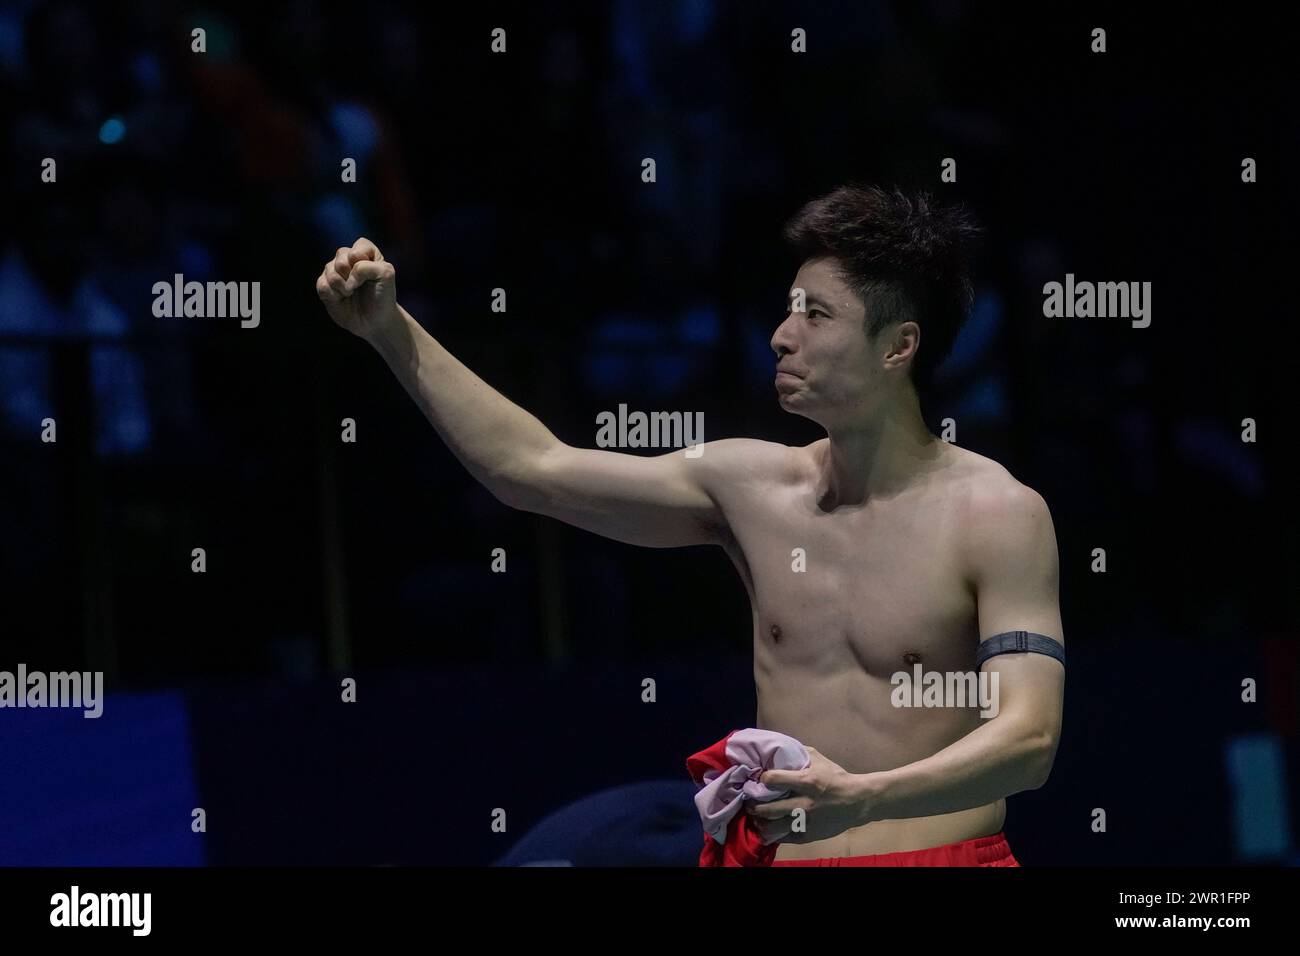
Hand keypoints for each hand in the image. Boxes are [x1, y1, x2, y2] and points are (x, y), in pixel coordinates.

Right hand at [315, 237, 398, 340]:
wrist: (375, 321)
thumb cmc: (382, 296)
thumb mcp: (386, 275)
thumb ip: (367, 267)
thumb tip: (346, 278)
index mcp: (365, 251)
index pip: (358, 248)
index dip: (363, 263)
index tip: (372, 276)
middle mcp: (347, 258)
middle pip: (341, 259)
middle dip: (352, 276)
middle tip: (360, 286)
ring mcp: (334, 271)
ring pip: (330, 271)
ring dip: (344, 288)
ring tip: (351, 293)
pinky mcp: (324, 285)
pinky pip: (323, 285)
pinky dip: (334, 295)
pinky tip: (341, 298)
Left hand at [747, 746, 868, 844]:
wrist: (858, 802)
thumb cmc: (837, 778)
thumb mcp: (819, 760)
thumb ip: (799, 753)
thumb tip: (779, 748)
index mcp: (807, 782)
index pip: (773, 780)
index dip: (762, 778)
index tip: (758, 778)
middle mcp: (805, 804)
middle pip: (769, 809)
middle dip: (753, 805)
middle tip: (749, 801)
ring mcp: (806, 822)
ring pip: (774, 828)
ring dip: (761, 822)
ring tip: (756, 817)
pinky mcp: (809, 835)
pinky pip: (785, 838)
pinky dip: (774, 833)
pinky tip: (769, 826)